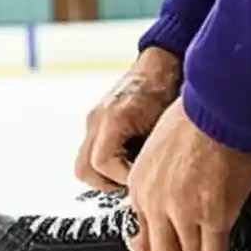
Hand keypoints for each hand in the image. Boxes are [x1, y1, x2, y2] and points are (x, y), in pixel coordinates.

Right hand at [78, 46, 181, 190]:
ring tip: (129, 174)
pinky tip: (128, 160)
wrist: (159, 66)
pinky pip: (90, 153)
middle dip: (107, 183)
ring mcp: (92, 121)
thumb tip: (145, 183)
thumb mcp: (164, 126)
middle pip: (84, 169)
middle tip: (131, 184)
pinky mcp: (95, 123)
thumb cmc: (168, 91)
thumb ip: (150, 155)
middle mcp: (97, 119)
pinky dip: (105, 164)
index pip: (102, 162)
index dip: (122, 178)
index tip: (141, 180)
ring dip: (104, 177)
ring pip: (83, 165)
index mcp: (114, 118)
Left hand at [126, 97, 250, 250]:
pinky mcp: (213, 216)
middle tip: (190, 248)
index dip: (157, 241)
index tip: (168, 239)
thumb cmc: (198, 117)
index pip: (138, 235)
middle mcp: (156, 203)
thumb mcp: (158, 150)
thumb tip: (167, 202)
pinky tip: (221, 249)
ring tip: (210, 245)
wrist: (222, 107)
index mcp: (140, 186)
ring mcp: (184, 213)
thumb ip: (156, 181)